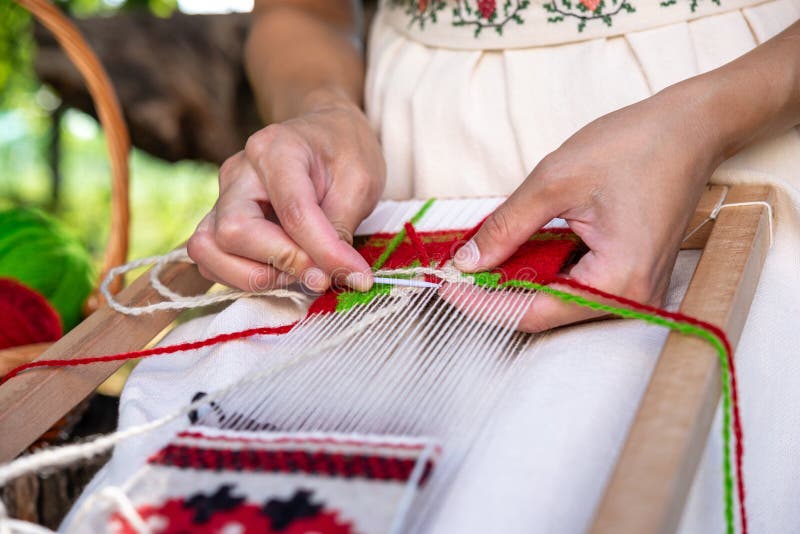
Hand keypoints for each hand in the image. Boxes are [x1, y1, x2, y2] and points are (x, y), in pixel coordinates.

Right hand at [188, 95, 384, 292]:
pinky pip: (210, 260)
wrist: (327, 135)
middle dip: (280, 264)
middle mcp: (239, 171)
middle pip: (234, 231)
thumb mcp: (360, 185)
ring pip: (208, 250)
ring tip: (299, 272)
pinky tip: (281, 272)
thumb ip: (339, 231)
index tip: (355, 275)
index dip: (323, 252)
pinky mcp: (217, 219)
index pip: (293, 212)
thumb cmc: (346, 154)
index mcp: (277, 149)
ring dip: (255, 276)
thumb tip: (334, 277)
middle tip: (321, 274)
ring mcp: (222, 196)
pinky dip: (242, 277)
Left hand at [453, 84, 723, 331]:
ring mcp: (633, 290)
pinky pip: (574, 285)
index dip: (482, 303)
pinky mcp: (629, 276)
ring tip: (474, 261)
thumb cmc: (635, 146)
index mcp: (619, 281)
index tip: (443, 286)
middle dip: (494, 294)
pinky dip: (539, 271)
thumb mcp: (555, 182)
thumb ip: (505, 228)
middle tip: (452, 272)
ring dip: (514, 282)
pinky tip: (512, 254)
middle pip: (545, 312)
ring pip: (556, 301)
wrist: (690, 127)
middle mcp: (632, 298)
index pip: (533, 311)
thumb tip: (467, 263)